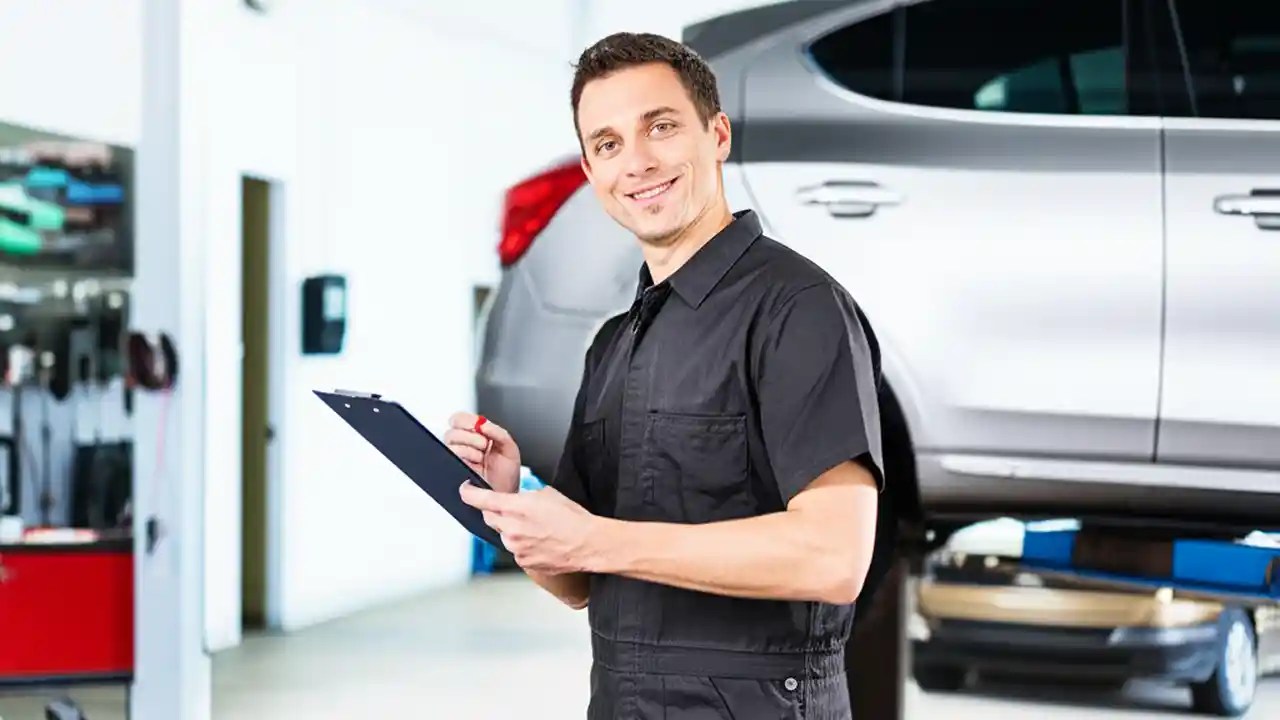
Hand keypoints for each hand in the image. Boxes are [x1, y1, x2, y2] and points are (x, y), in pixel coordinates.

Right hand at [445, 412, 521, 493]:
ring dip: (468, 450)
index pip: (460, 419)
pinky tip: (475, 465)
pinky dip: (464, 459)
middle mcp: (464, 445)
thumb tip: (483, 423)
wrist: (505, 494)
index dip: (466, 420)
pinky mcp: (454, 470)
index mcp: (476, 435)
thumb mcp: (508, 447)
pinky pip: (449, 460)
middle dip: (470, 437)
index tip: (477, 426)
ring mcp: (458, 458)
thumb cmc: (507, 472)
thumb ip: (497, 432)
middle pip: (452, 431)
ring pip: (450, 445)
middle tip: (484, 445)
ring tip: (481, 458)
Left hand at [459, 482, 599, 574]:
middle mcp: (512, 529)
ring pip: (503, 535)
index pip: (482, 499)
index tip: (465, 490)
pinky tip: (540, 541)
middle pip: (490, 518)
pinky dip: (522, 544)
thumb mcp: (548, 495)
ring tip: (537, 528)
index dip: (469, 493)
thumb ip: (526, 496)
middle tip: (514, 511)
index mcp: (516, 507)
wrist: (588, 544)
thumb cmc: (573, 519)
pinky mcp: (523, 562)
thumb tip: (519, 499)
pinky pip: (515, 550)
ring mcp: (516, 547)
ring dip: (512, 530)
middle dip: (496, 512)